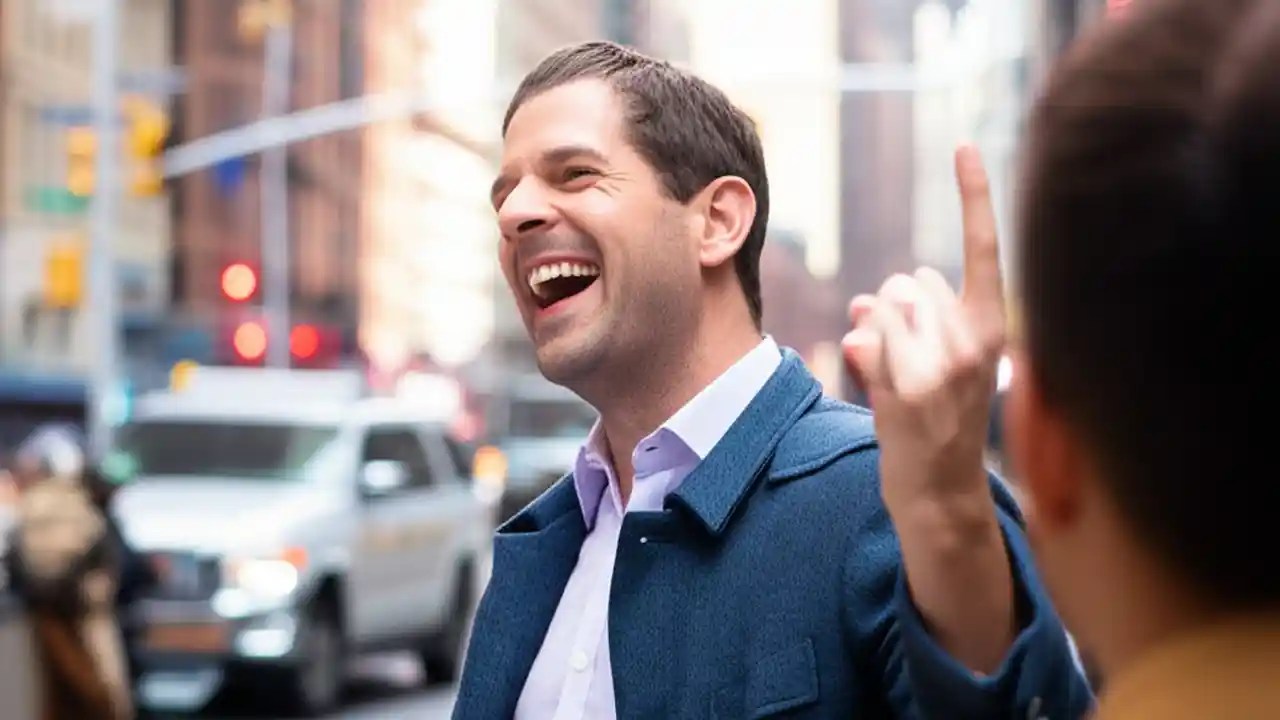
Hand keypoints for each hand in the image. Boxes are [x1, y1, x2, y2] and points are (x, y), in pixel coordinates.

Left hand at [841, 145, 1014, 671]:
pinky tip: (882, 392)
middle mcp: (976, 342)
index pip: (983, 252)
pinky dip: (860, 355)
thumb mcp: (938, 366)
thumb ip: (913, 322)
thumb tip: (865, 304)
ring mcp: (943, 366)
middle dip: (893, 308)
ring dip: (874, 334)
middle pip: (908, 281)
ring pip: (881, 306)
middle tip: (905, 359)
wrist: (941, 497)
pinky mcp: (909, 390)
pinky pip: (865, 338)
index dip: (974, 197)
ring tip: (894, 378)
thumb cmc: (936, 426)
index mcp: (992, 331)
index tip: (966, 145)